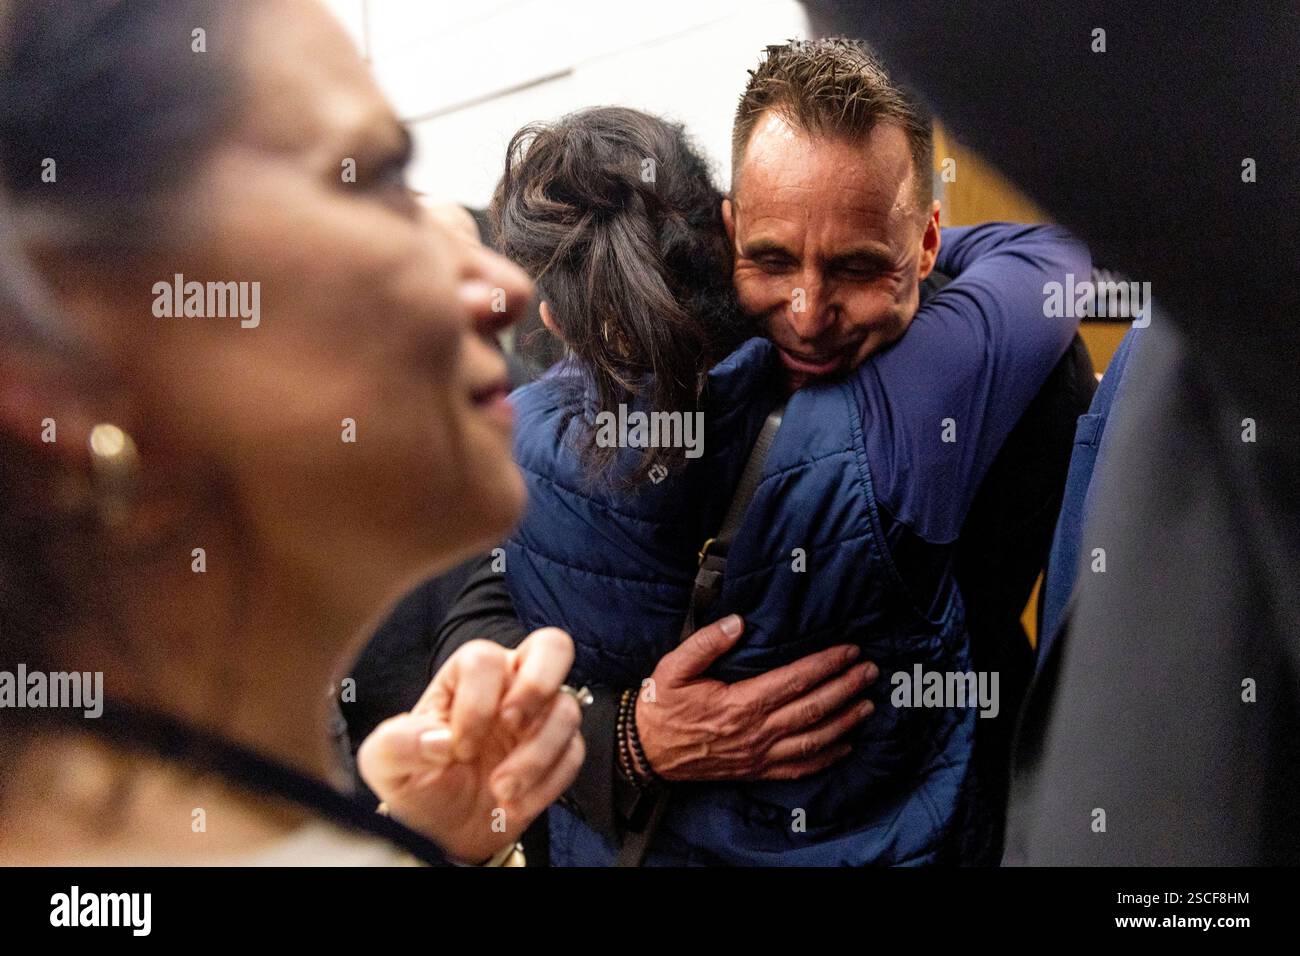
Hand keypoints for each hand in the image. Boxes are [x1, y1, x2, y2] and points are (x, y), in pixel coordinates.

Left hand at [356, 628, 584, 863]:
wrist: (446, 829)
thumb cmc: (418, 782)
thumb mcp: (386, 763)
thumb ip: (397, 743)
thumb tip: (438, 741)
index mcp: (465, 676)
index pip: (484, 660)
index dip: (475, 704)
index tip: (458, 749)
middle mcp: (511, 684)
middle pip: (552, 646)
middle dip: (537, 686)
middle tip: (512, 725)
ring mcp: (541, 716)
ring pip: (567, 709)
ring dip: (536, 756)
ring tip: (502, 791)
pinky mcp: (561, 749)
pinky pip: (574, 753)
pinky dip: (546, 784)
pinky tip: (514, 803)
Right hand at [635, 615, 876, 781]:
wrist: (647, 752)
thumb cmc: (662, 706)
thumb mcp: (675, 667)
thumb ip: (706, 643)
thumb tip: (738, 622)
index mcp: (740, 703)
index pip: (794, 680)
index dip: (826, 665)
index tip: (848, 650)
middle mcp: (756, 731)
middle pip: (813, 708)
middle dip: (846, 688)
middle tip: (869, 671)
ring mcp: (758, 755)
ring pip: (813, 739)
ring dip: (845, 721)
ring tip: (868, 704)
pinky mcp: (756, 770)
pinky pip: (799, 767)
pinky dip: (827, 757)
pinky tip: (845, 744)